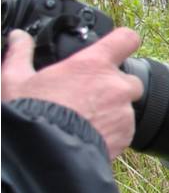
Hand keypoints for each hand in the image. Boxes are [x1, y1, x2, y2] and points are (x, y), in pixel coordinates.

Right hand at [2, 28, 143, 158]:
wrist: (43, 154)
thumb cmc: (29, 114)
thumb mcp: (15, 80)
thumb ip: (20, 53)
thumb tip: (18, 37)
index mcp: (92, 65)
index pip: (126, 39)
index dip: (124, 41)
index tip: (119, 47)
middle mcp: (115, 86)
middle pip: (129, 80)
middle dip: (115, 87)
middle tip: (89, 96)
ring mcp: (124, 112)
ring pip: (126, 107)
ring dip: (112, 112)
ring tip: (83, 120)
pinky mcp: (126, 136)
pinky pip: (125, 130)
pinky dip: (112, 132)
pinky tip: (88, 135)